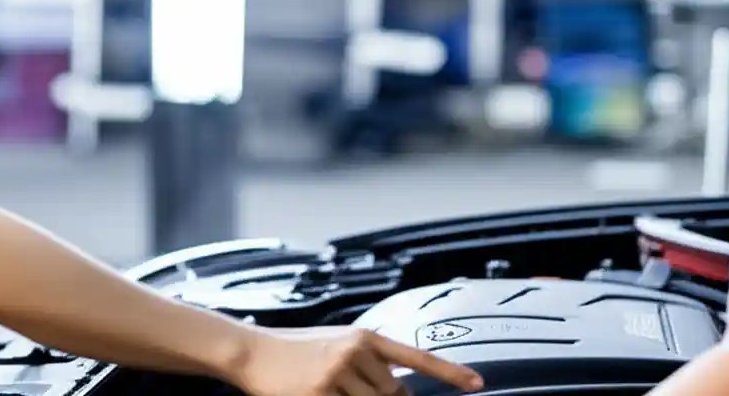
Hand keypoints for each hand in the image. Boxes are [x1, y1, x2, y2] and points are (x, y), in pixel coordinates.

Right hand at [232, 326, 483, 395]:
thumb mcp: (336, 344)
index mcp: (364, 337)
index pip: (417, 356)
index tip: (477, 384)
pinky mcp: (320, 395)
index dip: (450, 372)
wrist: (252, 351)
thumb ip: (368, 363)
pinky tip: (321, 394)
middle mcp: (356, 353)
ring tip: (331, 389)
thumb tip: (398, 389)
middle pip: (395, 395)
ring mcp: (338, 375)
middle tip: (352, 388)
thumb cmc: (293, 350)